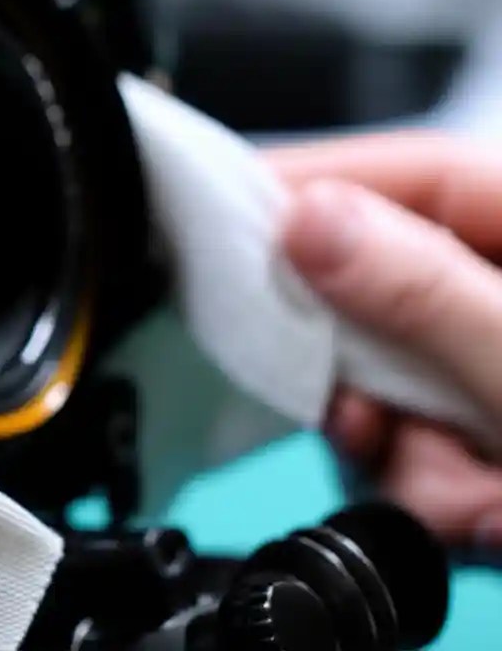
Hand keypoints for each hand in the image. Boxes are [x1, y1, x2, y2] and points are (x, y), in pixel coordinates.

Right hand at [271, 133, 501, 549]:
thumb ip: (425, 295)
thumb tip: (308, 222)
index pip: (399, 176)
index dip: (298, 190)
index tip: (211, 221)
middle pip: (371, 290)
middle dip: (365, 375)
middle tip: (372, 420)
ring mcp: (497, 355)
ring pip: (383, 379)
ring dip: (408, 453)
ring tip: (479, 493)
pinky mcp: (487, 420)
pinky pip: (411, 438)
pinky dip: (433, 488)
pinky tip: (487, 508)